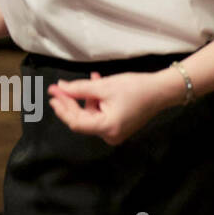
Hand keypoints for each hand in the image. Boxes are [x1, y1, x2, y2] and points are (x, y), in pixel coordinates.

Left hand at [46, 71, 175, 145]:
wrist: (161, 90)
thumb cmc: (135, 88)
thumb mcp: (103, 86)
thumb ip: (78, 89)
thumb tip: (59, 88)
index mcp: (107, 128)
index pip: (76, 122)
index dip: (62, 108)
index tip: (52, 96)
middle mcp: (110, 135)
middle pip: (82, 119)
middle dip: (70, 101)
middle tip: (58, 86)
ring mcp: (115, 132)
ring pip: (90, 114)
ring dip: (86, 97)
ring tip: (89, 79)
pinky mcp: (118, 126)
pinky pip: (100, 114)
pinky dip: (96, 100)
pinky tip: (96, 83)